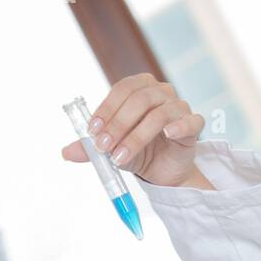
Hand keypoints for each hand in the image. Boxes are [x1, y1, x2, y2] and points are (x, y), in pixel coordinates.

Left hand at [61, 73, 210, 188]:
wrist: (163, 172)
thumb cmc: (138, 152)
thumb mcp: (111, 150)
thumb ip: (90, 149)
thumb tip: (65, 153)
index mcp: (140, 88)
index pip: (122, 89)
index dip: (107, 109)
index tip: (92, 131)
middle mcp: (161, 92)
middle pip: (140, 100)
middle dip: (118, 125)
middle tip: (103, 148)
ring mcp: (179, 107)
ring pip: (159, 114)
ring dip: (137, 136)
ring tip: (121, 157)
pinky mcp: (194, 125)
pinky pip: (190, 122)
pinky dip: (179, 127)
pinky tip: (167, 135)